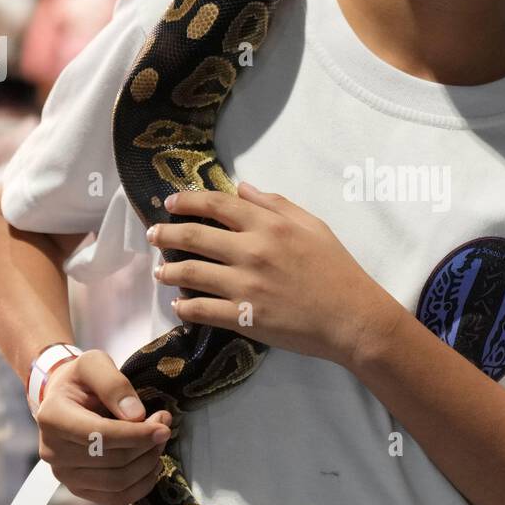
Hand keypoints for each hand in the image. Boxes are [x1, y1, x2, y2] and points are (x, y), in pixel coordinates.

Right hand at [37, 350, 172, 504]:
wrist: (64, 399)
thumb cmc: (81, 380)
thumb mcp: (94, 364)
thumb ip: (114, 384)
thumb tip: (136, 415)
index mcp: (53, 417)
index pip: (98, 435)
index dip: (135, 434)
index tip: (163, 426)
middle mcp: (53, 451)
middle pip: (112, 461)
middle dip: (147, 445)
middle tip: (164, 426)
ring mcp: (64, 474)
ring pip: (117, 482)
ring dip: (148, 464)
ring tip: (159, 442)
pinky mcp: (78, 488)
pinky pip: (116, 498)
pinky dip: (141, 485)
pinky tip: (152, 464)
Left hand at [148, 183, 398, 367]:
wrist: (352, 317)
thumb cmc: (337, 269)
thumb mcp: (312, 225)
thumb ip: (276, 204)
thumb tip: (242, 187)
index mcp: (269, 225)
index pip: (217, 205)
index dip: (188, 201)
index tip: (170, 202)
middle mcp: (252, 251)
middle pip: (194, 236)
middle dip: (166, 234)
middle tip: (153, 235)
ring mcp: (245, 285)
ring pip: (190, 273)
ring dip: (168, 271)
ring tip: (159, 272)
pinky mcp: (244, 317)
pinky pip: (201, 309)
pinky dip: (184, 306)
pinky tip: (179, 304)